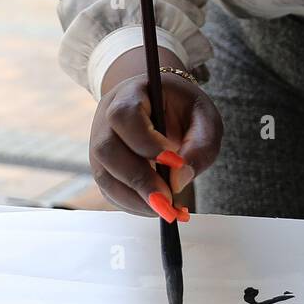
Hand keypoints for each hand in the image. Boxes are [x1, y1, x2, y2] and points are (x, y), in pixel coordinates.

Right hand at [89, 70, 222, 218]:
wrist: (162, 104)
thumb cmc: (183, 108)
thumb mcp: (204, 116)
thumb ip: (201, 144)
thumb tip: (179, 181)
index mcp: (129, 94)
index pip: (124, 116)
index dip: (145, 142)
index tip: (175, 162)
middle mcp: (105, 118)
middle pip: (107, 149)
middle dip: (138, 179)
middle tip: (168, 200)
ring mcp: (99, 144)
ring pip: (103, 174)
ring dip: (134, 197)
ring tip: (166, 209)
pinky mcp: (104, 167)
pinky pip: (109, 190)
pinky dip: (132, 204)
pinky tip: (156, 207)